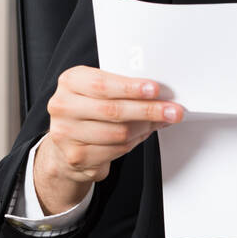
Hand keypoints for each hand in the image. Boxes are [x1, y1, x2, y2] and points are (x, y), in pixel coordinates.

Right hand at [34, 66, 184, 213]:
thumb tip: (160, 94)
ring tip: (160, 122)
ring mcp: (67, 133)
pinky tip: (143, 134)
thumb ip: (123, 88)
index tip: (155, 89)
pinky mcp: (76, 156)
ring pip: (119, 132)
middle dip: (148, 110)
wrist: (65, 144)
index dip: (131, 88)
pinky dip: (135, 142)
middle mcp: (63, 106)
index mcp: (70, 82)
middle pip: (113, 110)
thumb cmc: (89, 111)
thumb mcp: (99, 90)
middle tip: (172, 111)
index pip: (103, 84)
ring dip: (146, 127)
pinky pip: (117, 150)